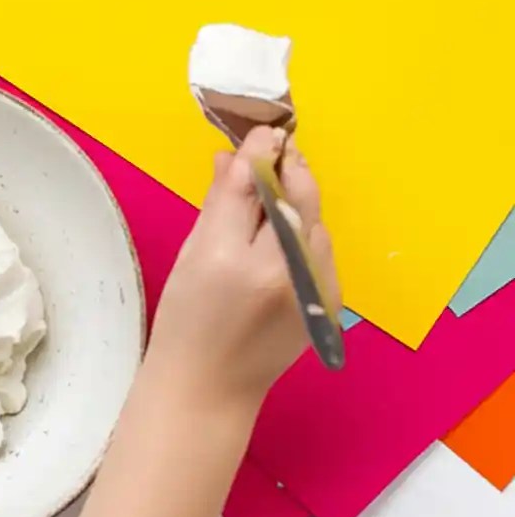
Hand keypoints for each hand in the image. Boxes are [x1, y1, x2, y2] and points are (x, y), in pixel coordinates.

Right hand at [144, 126, 338, 404]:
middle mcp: (282, 272)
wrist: (210, 387)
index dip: (261, 152)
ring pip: (315, 221)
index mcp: (233, 259)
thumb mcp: (191, 257)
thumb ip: (220, 204)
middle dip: (288, 168)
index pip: (255, 186)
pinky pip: (321, 249)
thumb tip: (237, 157)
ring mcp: (313, 289)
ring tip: (275, 191)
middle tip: (274, 147)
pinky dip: (305, 232)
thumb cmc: (186, 322)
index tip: (263, 129)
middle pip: (298, 198)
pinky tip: (283, 235)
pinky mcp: (330, 302)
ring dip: (298, 200)